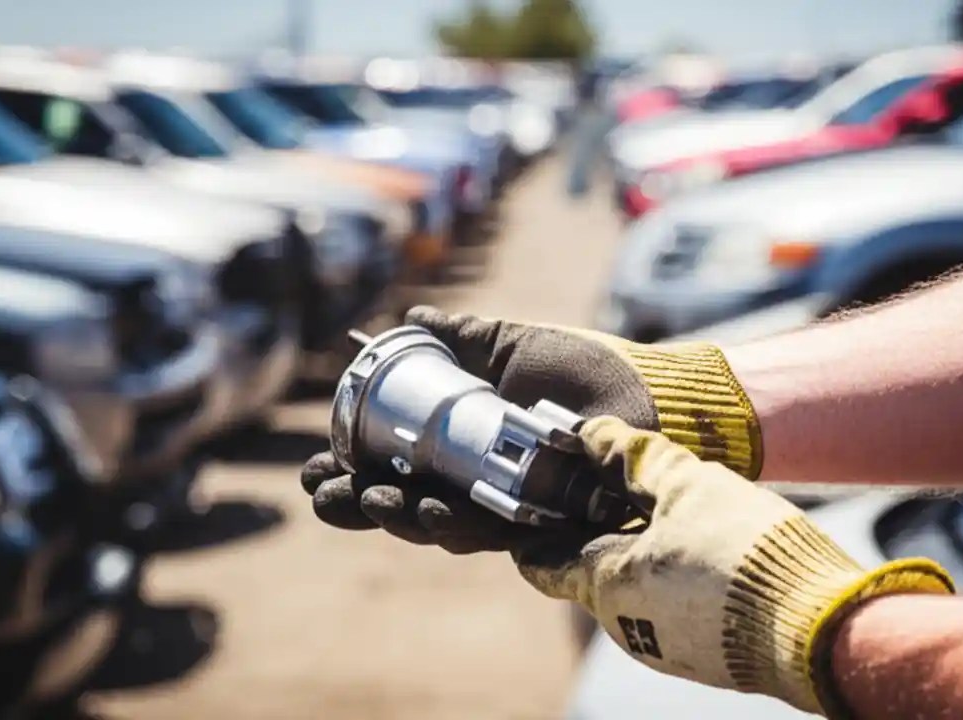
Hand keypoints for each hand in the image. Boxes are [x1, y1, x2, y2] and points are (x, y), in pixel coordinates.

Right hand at [301, 306, 761, 552]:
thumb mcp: (514, 345)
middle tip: (322, 491)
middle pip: (399, 502)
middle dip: (355, 501)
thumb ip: (464, 337)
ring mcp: (502, 506)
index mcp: (460, 442)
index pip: (392, 464)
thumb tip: (411, 317)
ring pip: (433, 524)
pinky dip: (450, 522)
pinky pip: (484, 532)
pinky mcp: (537, 526)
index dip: (350, 469)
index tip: (316, 464)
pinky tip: (425, 507)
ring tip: (368, 496)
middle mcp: (474, 480)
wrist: (647, 391)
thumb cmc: (585, 369)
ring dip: (394, 514)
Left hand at [514, 417, 953, 715]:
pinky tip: (705, 544)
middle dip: (597, 526)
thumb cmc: (748, 556)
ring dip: (640, 548)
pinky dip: (673, 573)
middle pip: (590, 568)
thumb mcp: (689, 485)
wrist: (822, 631)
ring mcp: (665, 647)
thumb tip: (592, 432)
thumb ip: (636, 457)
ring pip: (635, 588)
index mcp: (605, 586)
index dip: (531, 524)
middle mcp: (625, 626)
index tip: (530, 497)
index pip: (540, 559)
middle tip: (611, 482)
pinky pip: (672, 607)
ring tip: (666, 505)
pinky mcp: (705, 656)